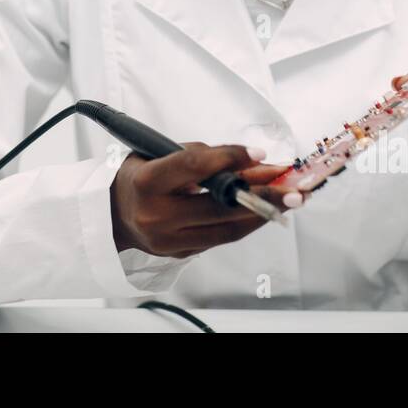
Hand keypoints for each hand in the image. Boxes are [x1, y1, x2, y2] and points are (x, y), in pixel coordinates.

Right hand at [110, 143, 300, 256]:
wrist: (114, 212)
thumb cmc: (142, 176)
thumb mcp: (163, 154)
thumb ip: (207, 157)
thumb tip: (257, 161)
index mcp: (148, 182)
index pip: (195, 166)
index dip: (230, 158)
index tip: (259, 154)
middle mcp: (157, 215)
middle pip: (219, 206)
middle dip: (262, 196)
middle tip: (293, 189)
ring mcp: (168, 240)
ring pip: (226, 229)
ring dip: (261, 214)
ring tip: (287, 201)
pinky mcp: (179, 254)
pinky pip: (220, 239)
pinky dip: (244, 224)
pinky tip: (262, 212)